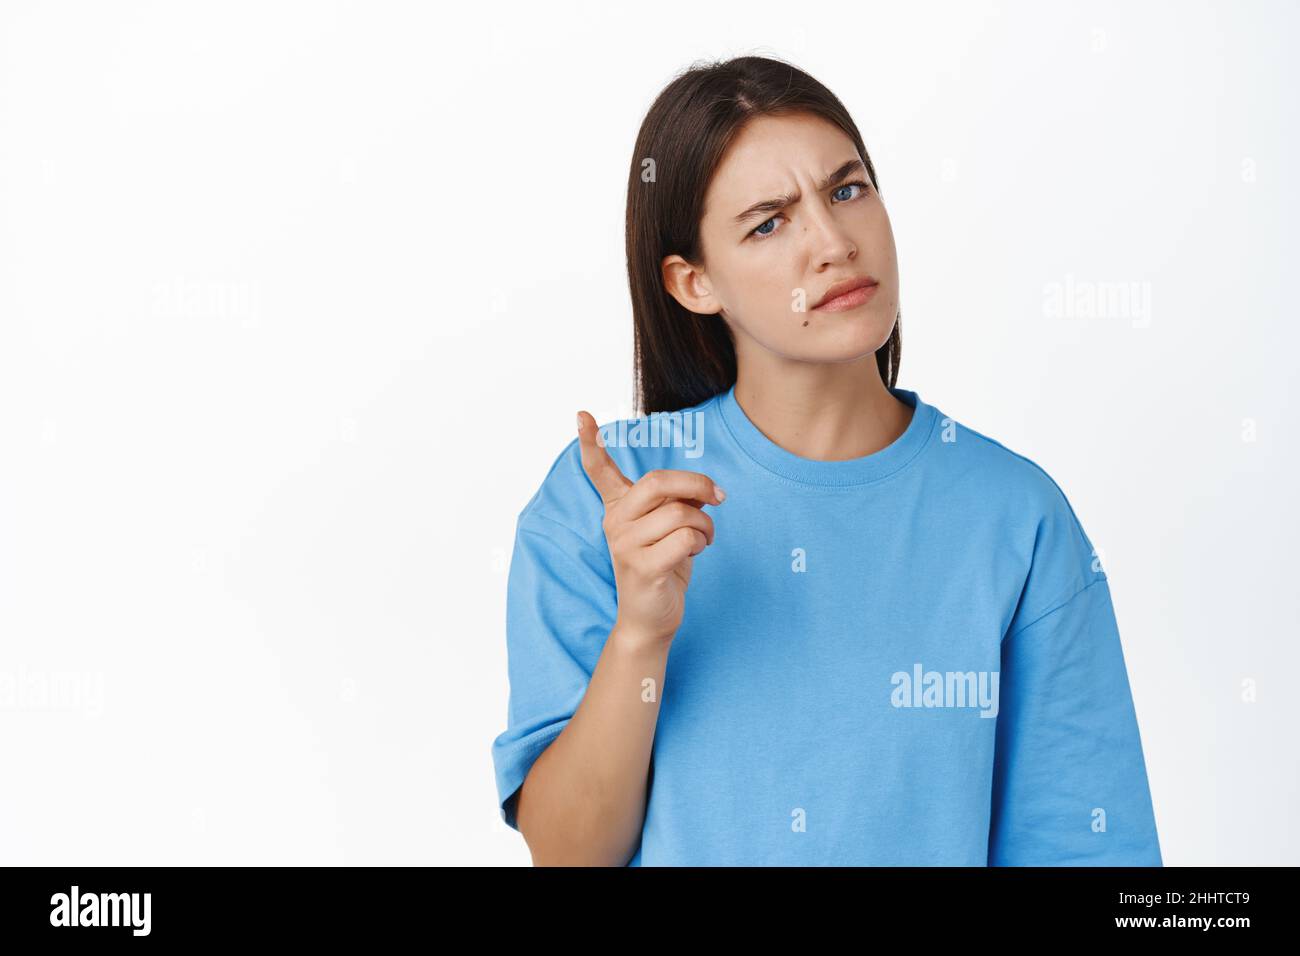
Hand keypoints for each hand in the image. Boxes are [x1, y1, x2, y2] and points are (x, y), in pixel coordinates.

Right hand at [576, 410, 724, 647]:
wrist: (650, 618)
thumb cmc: (663, 565)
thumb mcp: (669, 527)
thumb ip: (678, 502)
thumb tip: (703, 490)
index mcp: (618, 507)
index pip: (599, 470)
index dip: (590, 442)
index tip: (582, 415)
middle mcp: (615, 522)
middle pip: (659, 482)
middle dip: (698, 484)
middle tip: (718, 496)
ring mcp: (624, 545)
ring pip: (681, 513)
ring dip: (706, 525)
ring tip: (704, 538)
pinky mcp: (642, 567)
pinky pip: (685, 539)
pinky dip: (701, 542)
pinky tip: (697, 552)